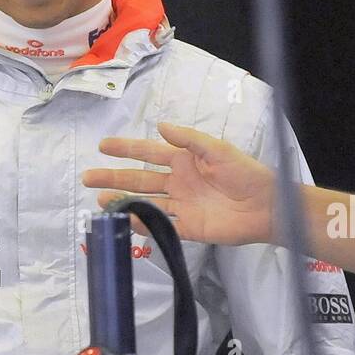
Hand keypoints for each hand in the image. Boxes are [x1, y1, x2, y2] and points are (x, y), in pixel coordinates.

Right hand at [83, 122, 277, 245]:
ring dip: (122, 200)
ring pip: (144, 202)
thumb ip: (189, 140)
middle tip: (88, 177)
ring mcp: (180, 205)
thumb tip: (160, 127)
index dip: (125, 149)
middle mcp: (177, 182)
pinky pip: (160, 225)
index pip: (148, 153)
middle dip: (113, 177)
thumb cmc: (245, 173)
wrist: (266, 206)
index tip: (102, 146)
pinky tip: (125, 220)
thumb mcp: (218, 150)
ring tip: (100, 200)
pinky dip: (142, 224)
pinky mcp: (187, 227)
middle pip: (139, 179)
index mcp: (183, 160)